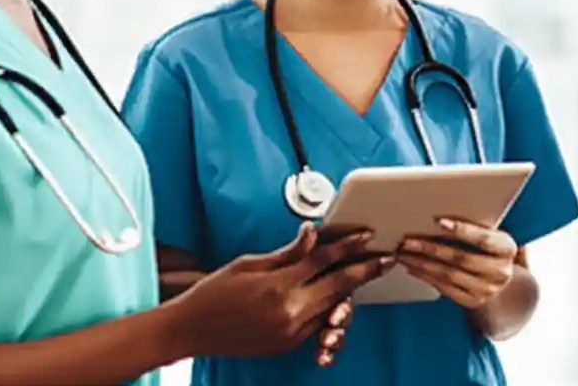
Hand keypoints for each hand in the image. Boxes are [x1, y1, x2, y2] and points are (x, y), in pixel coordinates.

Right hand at [169, 223, 391, 358]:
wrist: (191, 330)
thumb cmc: (214, 292)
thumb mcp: (249, 264)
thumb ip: (287, 253)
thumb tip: (312, 234)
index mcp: (278, 287)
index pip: (323, 261)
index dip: (348, 245)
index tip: (366, 235)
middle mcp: (289, 312)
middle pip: (338, 286)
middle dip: (365, 271)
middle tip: (386, 258)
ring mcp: (290, 332)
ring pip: (331, 305)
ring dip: (350, 289)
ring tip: (365, 274)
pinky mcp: (288, 344)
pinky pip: (317, 321)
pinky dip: (328, 306)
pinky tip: (337, 295)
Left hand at [395, 218, 516, 308]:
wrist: (501, 280)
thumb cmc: (491, 248)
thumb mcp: (494, 234)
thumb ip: (480, 223)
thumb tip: (452, 203)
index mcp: (507, 249)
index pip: (484, 239)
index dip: (462, 230)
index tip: (439, 221)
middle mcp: (500, 272)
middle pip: (461, 258)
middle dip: (431, 248)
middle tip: (409, 240)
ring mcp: (486, 290)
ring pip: (449, 275)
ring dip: (422, 263)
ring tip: (404, 253)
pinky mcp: (472, 301)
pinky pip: (445, 289)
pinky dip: (426, 277)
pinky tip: (412, 267)